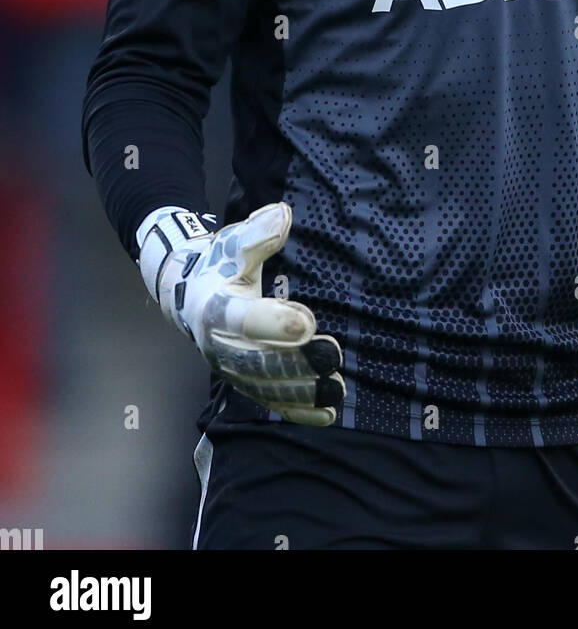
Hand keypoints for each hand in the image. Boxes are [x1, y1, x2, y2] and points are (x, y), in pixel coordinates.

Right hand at [137, 202, 344, 424]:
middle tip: (333, 356)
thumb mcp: (233, 243)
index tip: (308, 322)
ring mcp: (231, 369)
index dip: (273, 323)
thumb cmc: (219, 265)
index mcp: (216, 307)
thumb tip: (283, 215)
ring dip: (302, 391)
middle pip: (258, 360)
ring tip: (336, 388)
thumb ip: (258, 235)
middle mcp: (219, 344)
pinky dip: (298, 411)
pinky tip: (327, 413)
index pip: (244, 319)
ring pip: (266, 387)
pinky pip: (270, 401)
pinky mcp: (243, 383)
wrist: (189, 295)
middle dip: (297, 363)